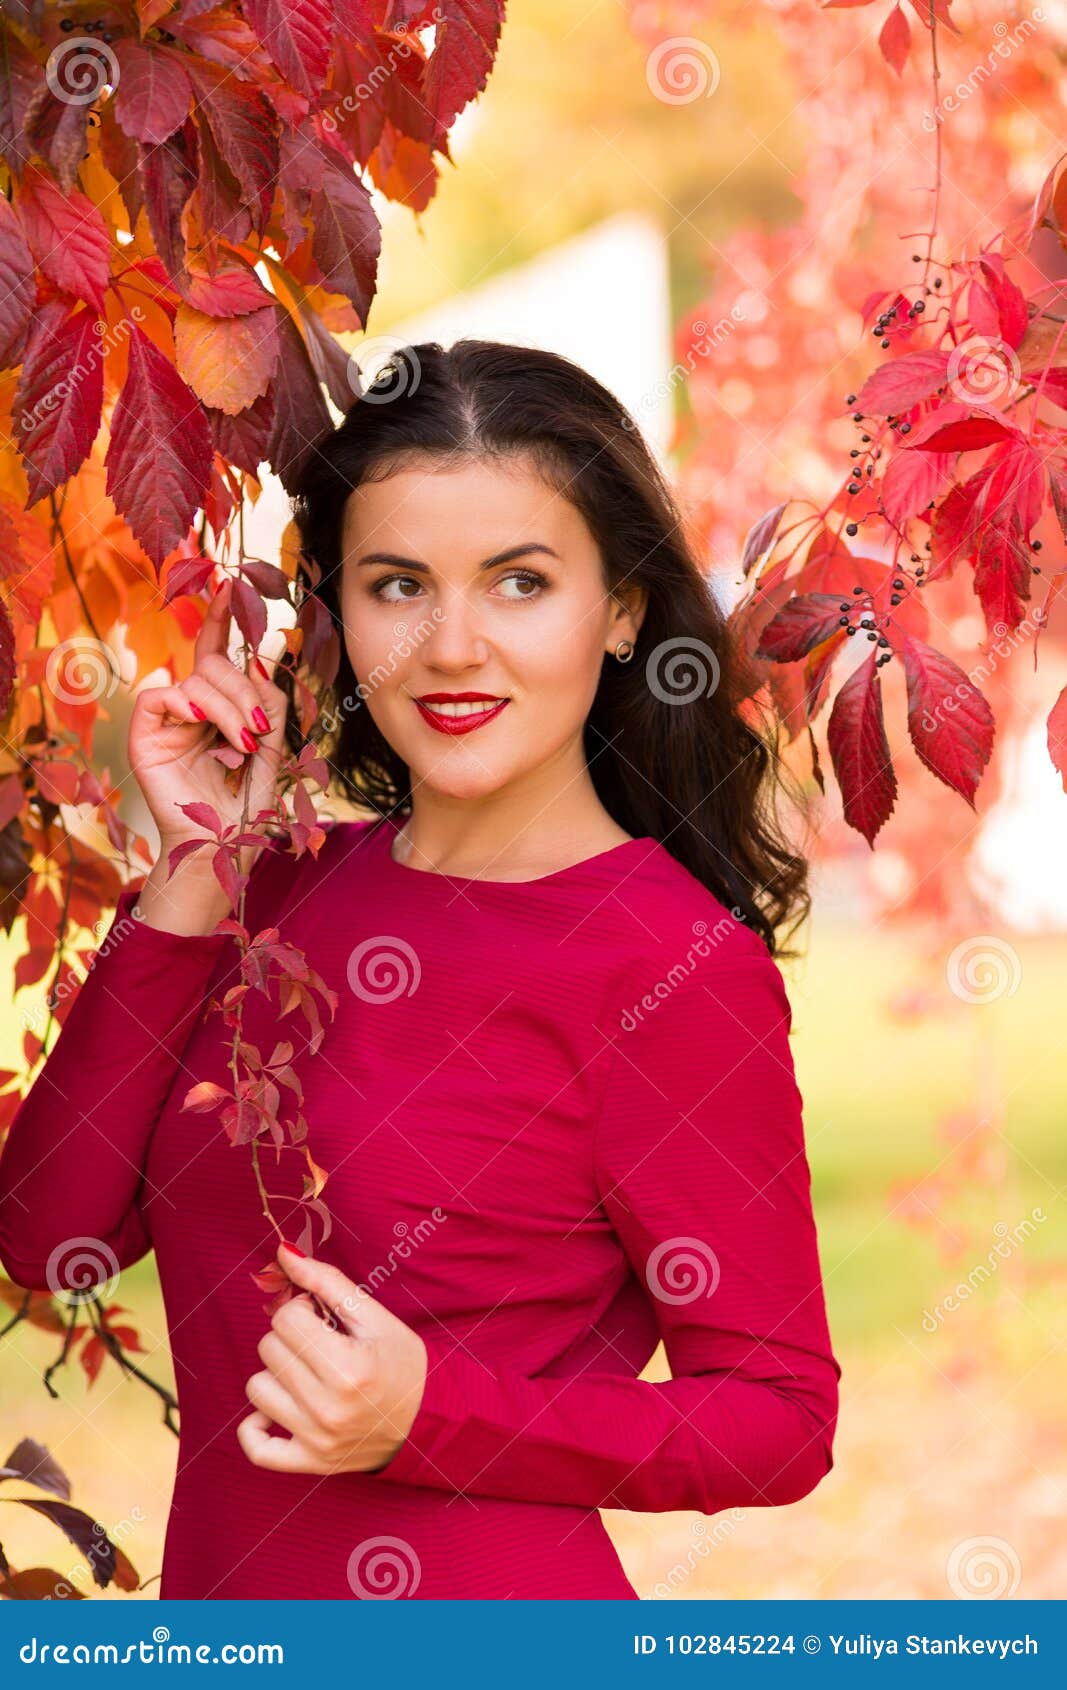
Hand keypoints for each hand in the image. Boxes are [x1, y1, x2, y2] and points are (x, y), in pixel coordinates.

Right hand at [128, 577, 287, 859]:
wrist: (220, 849)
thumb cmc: (245, 810)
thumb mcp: (270, 753)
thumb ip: (267, 710)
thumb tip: (264, 663)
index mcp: (218, 712)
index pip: (217, 658)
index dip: (221, 624)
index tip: (230, 589)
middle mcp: (190, 712)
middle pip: (216, 668)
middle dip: (245, 692)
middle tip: (258, 730)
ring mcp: (166, 723)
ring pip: (197, 682)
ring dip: (228, 708)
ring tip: (243, 744)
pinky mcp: (144, 738)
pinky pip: (160, 696)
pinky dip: (187, 704)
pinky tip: (201, 724)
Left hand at [236, 1243, 427, 1475]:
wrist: (429, 1420)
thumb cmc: (403, 1363)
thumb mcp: (374, 1317)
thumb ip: (326, 1281)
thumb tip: (283, 1252)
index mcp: (348, 1367)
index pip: (286, 1320)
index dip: (302, 1309)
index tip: (322, 1317)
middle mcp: (329, 1408)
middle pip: (269, 1350)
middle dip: (290, 1337)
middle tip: (319, 1342)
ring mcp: (317, 1440)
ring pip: (257, 1389)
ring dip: (277, 1374)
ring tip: (307, 1372)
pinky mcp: (310, 1463)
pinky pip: (257, 1449)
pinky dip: (256, 1427)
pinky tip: (276, 1409)